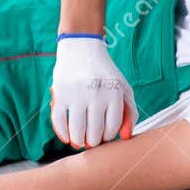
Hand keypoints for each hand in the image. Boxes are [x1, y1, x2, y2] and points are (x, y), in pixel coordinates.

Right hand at [50, 34, 135, 148]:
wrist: (81, 47)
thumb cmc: (105, 73)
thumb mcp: (123, 88)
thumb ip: (130, 113)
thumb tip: (125, 137)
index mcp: (115, 93)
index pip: (112, 128)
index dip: (107, 136)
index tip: (103, 134)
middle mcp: (96, 94)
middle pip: (95, 133)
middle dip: (93, 141)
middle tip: (91, 140)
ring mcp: (77, 94)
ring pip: (77, 131)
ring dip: (78, 141)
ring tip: (80, 140)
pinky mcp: (60, 93)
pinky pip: (59, 122)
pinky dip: (63, 134)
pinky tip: (67, 137)